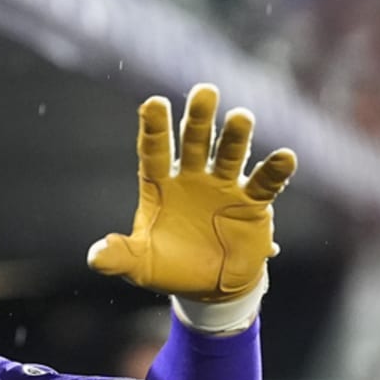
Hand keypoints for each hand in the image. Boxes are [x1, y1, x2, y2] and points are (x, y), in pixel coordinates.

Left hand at [87, 83, 294, 305]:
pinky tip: (284, 157)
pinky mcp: (252, 203)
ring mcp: (224, 187)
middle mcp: (192, 178)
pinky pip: (264, 183)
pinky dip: (275, 170)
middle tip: (205, 91)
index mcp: (160, 185)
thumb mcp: (138, 266)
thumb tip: (95, 257)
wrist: (207, 288)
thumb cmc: (168, 269)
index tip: (154, 103)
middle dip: (199, 118)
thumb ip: (118, 257)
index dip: (154, 128)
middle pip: (195, 142)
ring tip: (241, 116)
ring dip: (236, 136)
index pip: (154, 151)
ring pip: (230, 155)